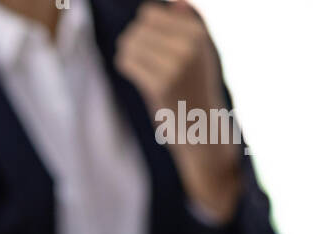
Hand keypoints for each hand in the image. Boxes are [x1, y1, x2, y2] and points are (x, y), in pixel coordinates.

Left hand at [115, 1, 240, 222]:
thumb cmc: (197, 87)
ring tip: (134, 62)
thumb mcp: (201, 51)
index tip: (147, 41)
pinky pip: (127, 62)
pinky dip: (125, 64)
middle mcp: (189, 46)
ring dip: (127, 51)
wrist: (201, 128)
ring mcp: (174, 65)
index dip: (143, 26)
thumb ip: (190, 23)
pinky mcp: (160, 85)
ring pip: (131, 42)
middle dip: (134, 38)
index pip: (152, 12)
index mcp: (198, 33)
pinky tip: (130, 70)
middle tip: (137, 53)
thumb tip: (175, 1)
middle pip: (139, 26)